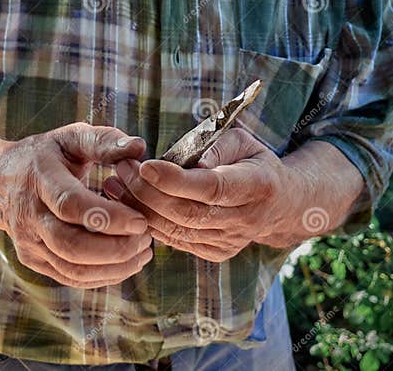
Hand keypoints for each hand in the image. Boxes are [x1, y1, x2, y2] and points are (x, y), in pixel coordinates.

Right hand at [0, 122, 152, 287]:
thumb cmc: (46, 155)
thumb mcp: (70, 137)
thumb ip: (103, 141)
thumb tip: (139, 147)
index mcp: (40, 179)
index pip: (71, 205)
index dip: (108, 217)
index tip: (140, 220)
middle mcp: (30, 215)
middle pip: (71, 245)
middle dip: (116, 248)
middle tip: (147, 238)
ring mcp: (29, 242)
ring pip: (72, 269)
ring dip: (114, 267)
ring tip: (143, 251)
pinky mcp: (34, 260)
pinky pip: (71, 278)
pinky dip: (103, 276)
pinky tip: (128, 263)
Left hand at [104, 128, 355, 261]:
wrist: (278, 204)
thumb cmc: (252, 162)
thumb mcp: (243, 140)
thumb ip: (218, 146)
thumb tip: (189, 164)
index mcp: (257, 186)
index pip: (211, 188)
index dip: (175, 180)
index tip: (144, 165)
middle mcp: (245, 220)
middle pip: (186, 213)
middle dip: (146, 191)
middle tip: (121, 168)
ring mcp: (229, 242)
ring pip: (175, 230)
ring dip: (139, 208)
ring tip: (114, 184)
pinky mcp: (215, 253)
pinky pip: (174, 240)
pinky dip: (148, 222)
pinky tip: (128, 202)